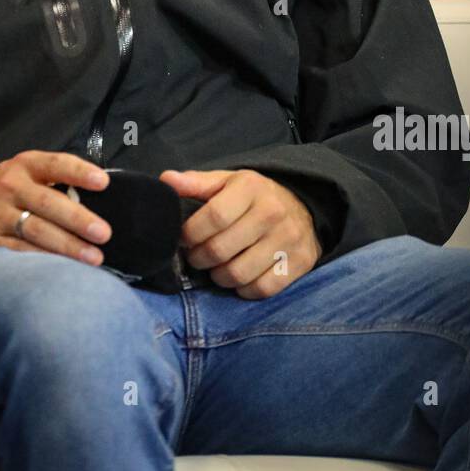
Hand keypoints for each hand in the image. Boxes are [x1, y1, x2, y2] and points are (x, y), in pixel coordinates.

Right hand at [0, 151, 111, 263]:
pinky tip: (64, 270)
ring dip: (67, 246)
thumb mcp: (32, 173)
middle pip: (47, 203)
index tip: (103, 182)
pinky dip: (45, 262)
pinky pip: (22, 253)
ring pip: (36, 232)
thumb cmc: (16, 188)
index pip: (55, 165)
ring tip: (93, 257)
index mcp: (25, 165)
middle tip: (103, 233)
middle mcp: (9, 187)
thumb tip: (100, 200)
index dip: (79, 173)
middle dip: (77, 219)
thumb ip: (59, 182)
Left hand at [159, 168, 322, 298]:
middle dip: (200, 258)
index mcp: (250, 187)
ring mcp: (288, 239)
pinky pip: (262, 289)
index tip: (184, 239)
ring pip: (238, 274)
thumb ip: (195, 183)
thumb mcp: (226, 182)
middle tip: (197, 256)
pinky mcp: (300, 262)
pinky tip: (240, 278)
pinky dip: (244, 289)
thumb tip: (166, 181)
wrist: (302, 206)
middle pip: (221, 249)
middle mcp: (272, 212)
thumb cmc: (254, 196)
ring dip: (219, 276)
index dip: (191, 234)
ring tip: (217, 267)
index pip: (213, 217)